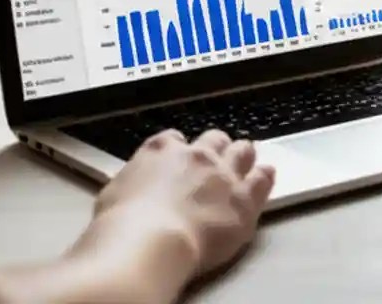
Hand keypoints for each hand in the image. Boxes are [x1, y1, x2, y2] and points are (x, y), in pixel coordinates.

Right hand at [88, 129, 275, 277]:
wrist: (150, 240)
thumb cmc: (124, 223)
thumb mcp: (114, 193)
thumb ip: (133, 183)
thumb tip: (133, 189)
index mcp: (160, 151)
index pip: (173, 140)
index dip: (179, 148)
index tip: (180, 154)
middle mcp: (195, 156)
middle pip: (213, 140)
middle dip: (216, 147)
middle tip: (218, 154)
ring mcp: (223, 174)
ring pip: (241, 152)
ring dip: (243, 154)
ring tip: (247, 155)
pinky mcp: (244, 198)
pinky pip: (261, 179)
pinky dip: (264, 176)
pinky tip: (267, 174)